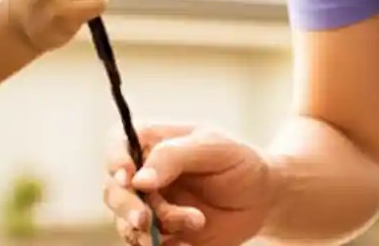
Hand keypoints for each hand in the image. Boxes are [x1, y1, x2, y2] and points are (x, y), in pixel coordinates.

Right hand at [102, 124, 274, 245]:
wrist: (264, 199)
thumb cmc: (240, 162)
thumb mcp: (214, 148)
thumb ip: (174, 156)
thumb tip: (138, 179)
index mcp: (153, 142)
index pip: (118, 144)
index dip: (115, 161)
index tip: (128, 178)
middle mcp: (145, 174)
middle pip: (113, 189)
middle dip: (127, 206)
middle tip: (147, 219)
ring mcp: (151, 206)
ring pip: (127, 221)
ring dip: (152, 229)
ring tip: (195, 222)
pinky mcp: (162, 233)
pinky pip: (146, 244)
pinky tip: (188, 243)